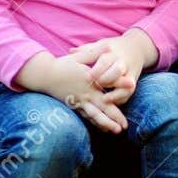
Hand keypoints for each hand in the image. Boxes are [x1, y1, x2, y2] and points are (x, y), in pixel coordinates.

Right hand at [16, 51, 131, 132]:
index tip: (132, 85)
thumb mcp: (79, 57)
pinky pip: (87, 117)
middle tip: (125, 125)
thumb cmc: (64, 65)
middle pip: (103, 106)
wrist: (45, 75)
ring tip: (117, 131)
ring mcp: (79, 102)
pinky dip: (96, 123)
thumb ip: (95, 53)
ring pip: (95, 115)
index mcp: (89, 80)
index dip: (120, 83)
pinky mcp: (75, 106)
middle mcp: (85, 93)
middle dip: (115, 116)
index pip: (108, 82)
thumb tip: (108, 47)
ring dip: (106, 124)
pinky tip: (105, 129)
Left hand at [67, 30, 156, 94]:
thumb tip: (71, 51)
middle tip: (95, 88)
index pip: (105, 61)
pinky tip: (109, 103)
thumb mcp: (101, 45)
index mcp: (112, 53)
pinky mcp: (133, 82)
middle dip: (106, 81)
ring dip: (116, 94)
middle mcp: (122, 62)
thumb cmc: (113, 47)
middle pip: (117, 71)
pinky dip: (120, 99)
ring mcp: (129, 73)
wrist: (137, 48)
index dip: (96, 70)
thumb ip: (87, 50)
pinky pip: (128, 93)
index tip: (87, 78)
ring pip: (126, 84)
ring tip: (104, 99)